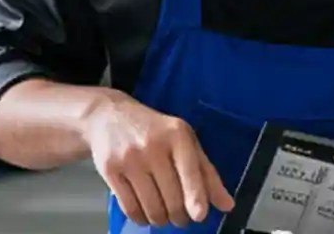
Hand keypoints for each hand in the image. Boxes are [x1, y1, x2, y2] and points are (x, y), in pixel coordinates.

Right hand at [83, 92, 233, 227]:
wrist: (107, 115)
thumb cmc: (152, 129)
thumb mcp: (183, 140)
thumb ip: (206, 172)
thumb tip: (227, 204)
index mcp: (177, 135)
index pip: (190, 172)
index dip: (195, 197)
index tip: (199, 215)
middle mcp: (153, 145)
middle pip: (172, 198)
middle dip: (180, 216)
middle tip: (180, 216)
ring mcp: (129, 158)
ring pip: (152, 207)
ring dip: (160, 219)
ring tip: (163, 213)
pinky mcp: (110, 170)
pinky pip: (130, 208)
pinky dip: (141, 218)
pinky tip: (145, 213)